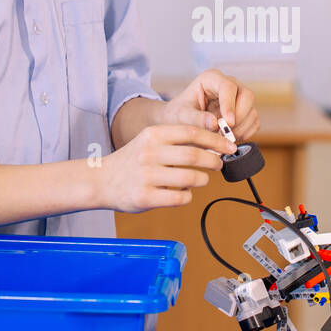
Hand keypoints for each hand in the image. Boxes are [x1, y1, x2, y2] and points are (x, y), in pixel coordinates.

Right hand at [97, 123, 234, 212]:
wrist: (101, 180)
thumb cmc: (132, 160)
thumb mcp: (149, 140)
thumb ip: (176, 139)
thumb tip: (212, 143)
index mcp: (153, 134)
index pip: (192, 132)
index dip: (215, 140)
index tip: (229, 146)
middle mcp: (149, 153)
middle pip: (195, 155)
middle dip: (214, 161)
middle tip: (219, 164)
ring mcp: (147, 176)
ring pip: (191, 178)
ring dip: (203, 179)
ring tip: (202, 179)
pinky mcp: (146, 197)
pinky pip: (180, 197)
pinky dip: (188, 195)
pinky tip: (184, 192)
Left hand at [160, 68, 259, 142]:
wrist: (179, 123)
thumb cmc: (178, 115)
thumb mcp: (181, 116)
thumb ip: (195, 119)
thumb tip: (213, 123)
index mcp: (212, 79)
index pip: (228, 87)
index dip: (230, 105)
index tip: (227, 123)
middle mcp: (228, 85)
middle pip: (247, 96)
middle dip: (239, 117)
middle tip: (226, 134)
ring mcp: (238, 98)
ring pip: (252, 111)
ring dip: (241, 128)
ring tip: (224, 139)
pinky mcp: (244, 112)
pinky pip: (253, 122)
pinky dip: (245, 133)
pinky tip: (230, 139)